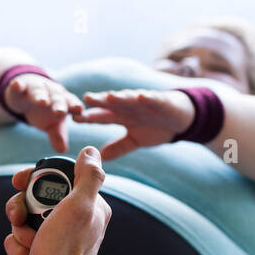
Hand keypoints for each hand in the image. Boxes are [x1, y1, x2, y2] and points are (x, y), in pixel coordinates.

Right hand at [2, 146, 110, 254]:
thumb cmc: (64, 252)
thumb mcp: (80, 206)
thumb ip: (89, 176)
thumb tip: (92, 151)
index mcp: (90, 207)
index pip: (59, 178)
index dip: (36, 177)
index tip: (20, 180)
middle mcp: (75, 221)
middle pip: (36, 197)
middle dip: (22, 207)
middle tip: (17, 216)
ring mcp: (55, 238)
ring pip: (24, 218)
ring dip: (19, 230)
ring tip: (28, 243)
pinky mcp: (39, 253)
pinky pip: (18, 239)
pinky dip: (17, 247)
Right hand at [4, 73, 84, 152]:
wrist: (26, 93)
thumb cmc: (44, 111)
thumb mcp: (51, 124)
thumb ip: (58, 136)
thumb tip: (63, 150)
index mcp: (63, 101)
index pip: (71, 103)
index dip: (75, 106)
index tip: (80, 110)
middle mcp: (51, 93)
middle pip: (56, 98)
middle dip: (58, 104)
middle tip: (60, 112)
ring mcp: (36, 89)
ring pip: (39, 92)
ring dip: (40, 97)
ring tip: (42, 101)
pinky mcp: (21, 86)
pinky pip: (20, 86)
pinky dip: (18, 86)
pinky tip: (17, 86)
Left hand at [72, 88, 195, 159]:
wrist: (180, 119)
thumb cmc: (155, 127)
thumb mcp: (135, 141)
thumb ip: (118, 147)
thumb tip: (101, 157)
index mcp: (121, 116)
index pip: (101, 116)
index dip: (89, 117)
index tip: (75, 118)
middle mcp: (129, 106)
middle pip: (111, 104)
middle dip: (98, 101)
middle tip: (85, 99)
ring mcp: (143, 102)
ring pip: (129, 98)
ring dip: (119, 97)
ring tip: (109, 97)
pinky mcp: (160, 100)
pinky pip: (153, 98)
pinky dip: (147, 97)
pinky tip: (141, 97)